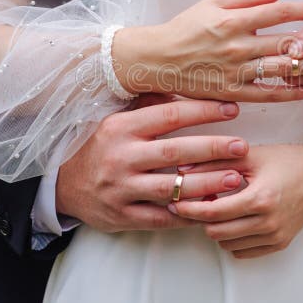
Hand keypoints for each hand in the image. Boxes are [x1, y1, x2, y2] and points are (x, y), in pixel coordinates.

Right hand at [56, 94, 248, 232]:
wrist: (61, 183)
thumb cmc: (99, 145)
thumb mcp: (116, 118)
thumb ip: (148, 103)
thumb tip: (183, 84)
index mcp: (120, 127)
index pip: (168, 115)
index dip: (202, 111)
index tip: (231, 108)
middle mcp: (121, 157)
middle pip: (174, 152)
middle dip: (212, 149)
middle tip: (241, 147)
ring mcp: (121, 189)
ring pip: (171, 188)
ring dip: (207, 185)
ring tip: (235, 179)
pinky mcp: (123, 216)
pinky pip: (161, 218)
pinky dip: (187, 214)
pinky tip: (211, 208)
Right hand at [112, 0, 302, 101]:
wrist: (156, 60)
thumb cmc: (185, 27)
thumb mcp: (213, 2)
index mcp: (231, 20)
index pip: (275, 12)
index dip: (301, 10)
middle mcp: (236, 46)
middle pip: (283, 44)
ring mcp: (235, 72)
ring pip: (280, 70)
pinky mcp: (232, 93)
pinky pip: (267, 95)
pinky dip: (290, 93)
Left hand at [168, 144, 302, 258]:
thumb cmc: (289, 162)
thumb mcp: (252, 155)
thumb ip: (216, 161)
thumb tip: (183, 169)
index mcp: (261, 198)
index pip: (214, 212)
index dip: (190, 209)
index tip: (175, 202)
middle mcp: (268, 222)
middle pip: (217, 232)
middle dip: (201, 219)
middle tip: (194, 203)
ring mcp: (274, 236)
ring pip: (227, 244)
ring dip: (216, 229)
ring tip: (217, 208)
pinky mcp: (279, 243)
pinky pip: (243, 251)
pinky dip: (231, 239)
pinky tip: (233, 220)